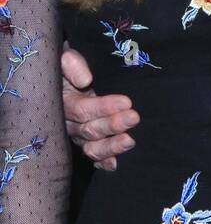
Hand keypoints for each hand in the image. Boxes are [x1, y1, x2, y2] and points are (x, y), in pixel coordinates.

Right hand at [61, 44, 139, 170]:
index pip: (82, 109)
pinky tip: (114, 164)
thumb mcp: (65, 58)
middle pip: (89, 130)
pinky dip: (102, 162)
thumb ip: (71, 64)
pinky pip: (92, 156)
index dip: (104, 107)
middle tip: (134, 118)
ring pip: (91, 147)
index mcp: (62, 102)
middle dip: (113, 125)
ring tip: (130, 141)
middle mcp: (68, 122)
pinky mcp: (86, 141)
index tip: (127, 102)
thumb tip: (86, 80)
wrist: (64, 73)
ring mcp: (77, 134)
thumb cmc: (67, 65)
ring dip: (110, 147)